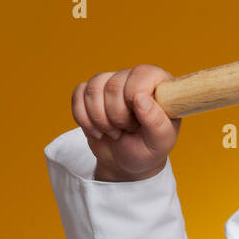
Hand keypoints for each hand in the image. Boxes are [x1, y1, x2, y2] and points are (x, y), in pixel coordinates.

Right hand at [70, 64, 180, 180]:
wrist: (126, 163)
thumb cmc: (148, 150)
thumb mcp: (160, 142)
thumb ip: (156, 121)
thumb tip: (141, 98)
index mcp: (159, 85)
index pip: (141, 74)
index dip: (134, 99)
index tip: (139, 121)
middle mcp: (134, 78)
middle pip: (113, 85)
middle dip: (117, 117)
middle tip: (127, 129)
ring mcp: (111, 82)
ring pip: (93, 90)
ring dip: (100, 119)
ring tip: (114, 131)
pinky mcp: (90, 92)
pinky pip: (78, 95)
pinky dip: (84, 119)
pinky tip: (98, 130)